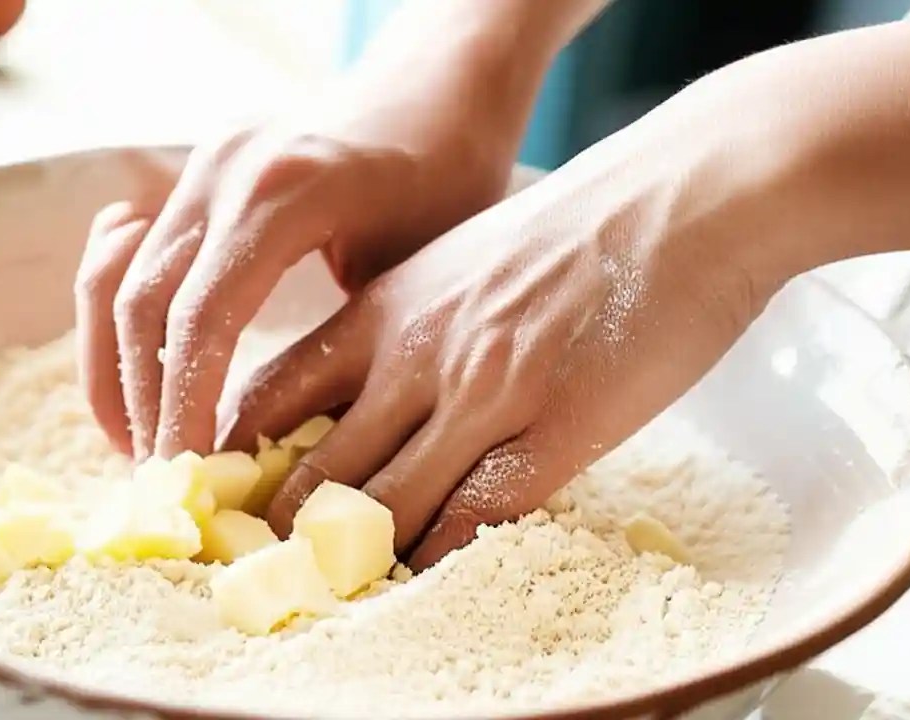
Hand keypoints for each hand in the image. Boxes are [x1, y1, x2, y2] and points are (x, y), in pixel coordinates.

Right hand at [72, 0, 610, 458]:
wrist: (441, 85)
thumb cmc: (451, 177)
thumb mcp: (415, 271)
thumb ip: (349, 350)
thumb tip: (302, 460)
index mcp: (283, 192)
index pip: (201, 319)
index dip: (184, 409)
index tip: (190, 479)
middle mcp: (225, 170)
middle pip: (141, 303)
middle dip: (143, 402)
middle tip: (162, 480)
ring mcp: (201, 163)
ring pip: (116, 278)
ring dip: (115, 367)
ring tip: (137, 443)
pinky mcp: (194, 170)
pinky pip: (127, 249)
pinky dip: (119, 315)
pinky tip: (132, 367)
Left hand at [222, 138, 784, 569]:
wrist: (680, 198)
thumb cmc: (571, 229)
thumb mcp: (454, 260)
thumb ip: (401, 325)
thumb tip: (361, 392)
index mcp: (383, 309)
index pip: (268, 395)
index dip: (235, 458)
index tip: (228, 500)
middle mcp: (416, 356)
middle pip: (315, 471)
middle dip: (284, 532)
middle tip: (274, 571)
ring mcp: (482, 398)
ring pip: (385, 509)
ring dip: (358, 560)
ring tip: (342, 590)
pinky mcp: (553, 434)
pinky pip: (472, 519)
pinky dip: (439, 558)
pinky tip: (425, 576)